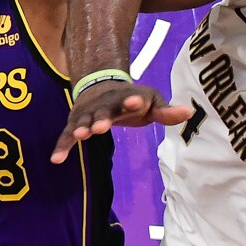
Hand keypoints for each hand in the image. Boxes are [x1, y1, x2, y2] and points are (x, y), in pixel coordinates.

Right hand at [50, 80, 192, 163]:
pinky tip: (56, 159)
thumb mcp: (151, 102)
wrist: (99, 86)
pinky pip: (67, 136)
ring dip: (82, 127)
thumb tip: (189, 112)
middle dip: (102, 117)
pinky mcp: (75, 123)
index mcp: (126, 98)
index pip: (130, 98)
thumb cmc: (130, 100)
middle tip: (102, 126)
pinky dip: (62, 146)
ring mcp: (87, 113)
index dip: (132, 100)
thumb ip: (166, 111)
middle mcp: (104, 104)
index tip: (135, 102)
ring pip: (84, 120)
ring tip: (81, 135)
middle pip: (103, 110)